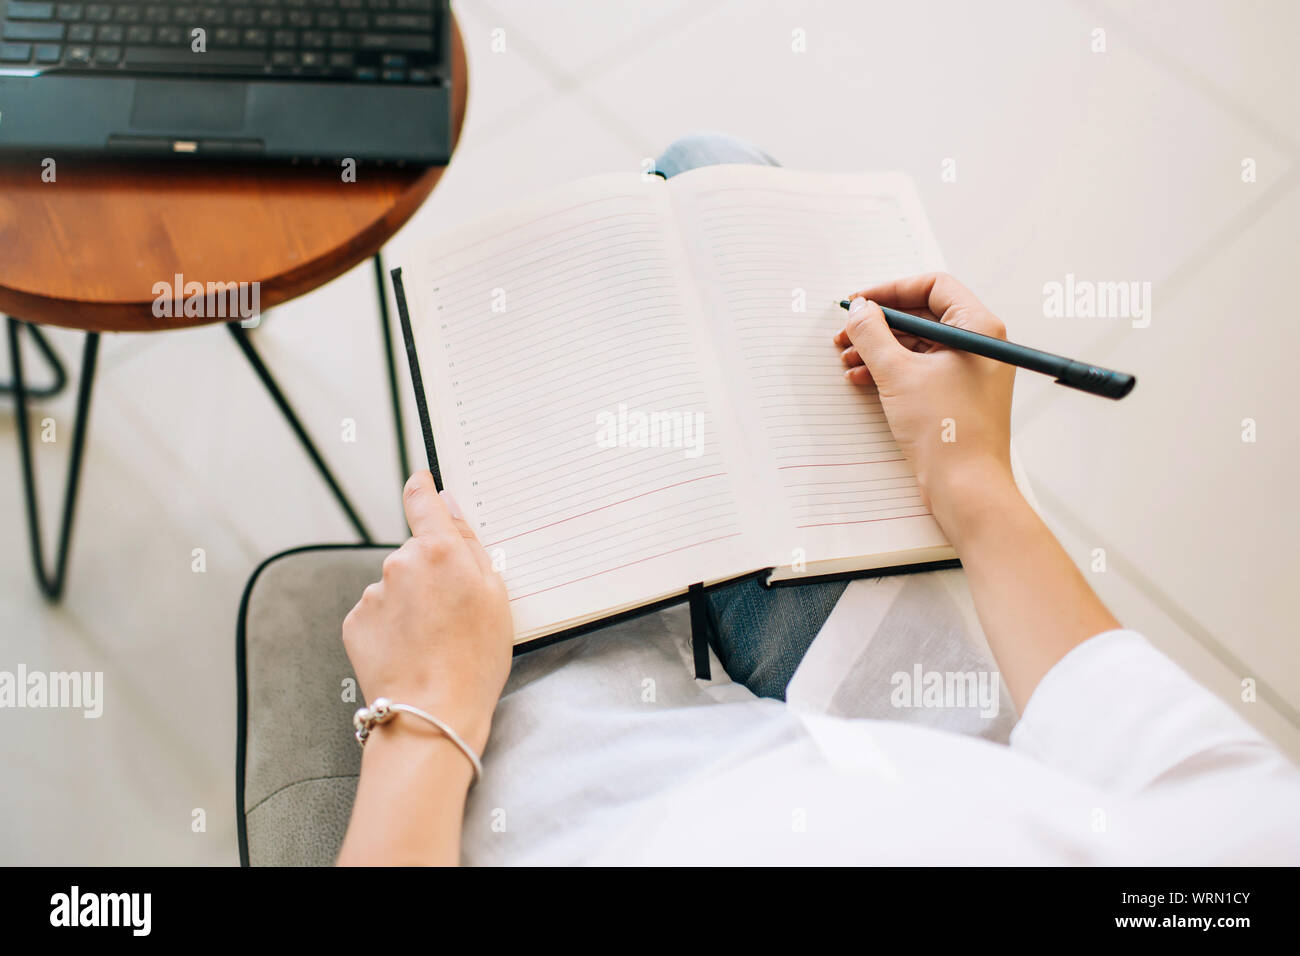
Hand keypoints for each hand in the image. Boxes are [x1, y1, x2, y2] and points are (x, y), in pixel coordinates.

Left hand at [341, 471, 512, 755]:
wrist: (433, 714)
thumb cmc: (476, 660)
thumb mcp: (496, 596)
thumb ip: (470, 543)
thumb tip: (447, 505)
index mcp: (438, 550)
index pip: (422, 501)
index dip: (422, 488)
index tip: (422, 482)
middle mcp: (399, 563)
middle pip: (416, 553)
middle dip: (432, 572)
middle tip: (454, 612)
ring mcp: (374, 593)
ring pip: (397, 585)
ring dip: (412, 602)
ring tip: (434, 641)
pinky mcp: (356, 622)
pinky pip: (378, 612)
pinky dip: (392, 626)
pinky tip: (411, 650)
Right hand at [834, 273, 1015, 536]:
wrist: (965, 488)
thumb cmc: (947, 432)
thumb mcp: (898, 374)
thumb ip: (873, 334)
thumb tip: (860, 309)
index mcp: (978, 328)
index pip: (933, 286)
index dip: (891, 290)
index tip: (860, 302)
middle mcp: (978, 345)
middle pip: (922, 315)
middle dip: (880, 324)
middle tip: (847, 332)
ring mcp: (968, 371)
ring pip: (917, 344)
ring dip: (879, 348)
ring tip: (847, 359)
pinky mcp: (955, 395)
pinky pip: (919, 369)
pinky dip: (890, 370)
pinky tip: (862, 379)